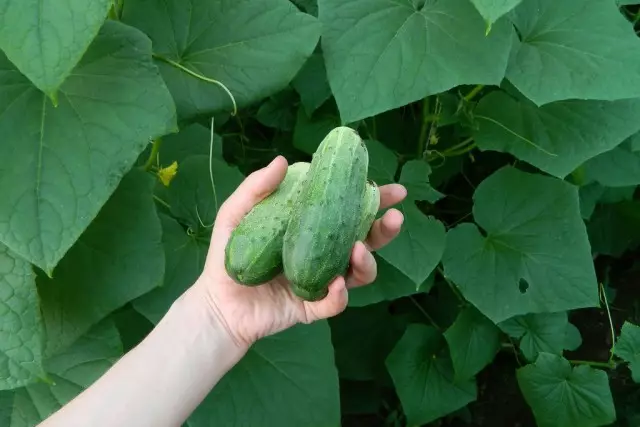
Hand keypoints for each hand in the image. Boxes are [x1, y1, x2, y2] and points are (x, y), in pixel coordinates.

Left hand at [192, 156, 405, 348]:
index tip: (393, 189)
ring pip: (359, 274)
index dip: (374, 201)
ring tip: (359, 248)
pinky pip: (335, 304)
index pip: (349, 213)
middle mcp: (324, 255)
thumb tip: (283, 160)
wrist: (217, 302)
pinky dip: (339, 295)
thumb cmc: (228, 256)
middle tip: (395, 216)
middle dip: (385, 229)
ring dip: (368, 261)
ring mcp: (322, 282)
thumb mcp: (236, 215)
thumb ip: (256, 188)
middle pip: (366, 241)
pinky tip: (336, 284)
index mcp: (313, 230)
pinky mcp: (312, 308)